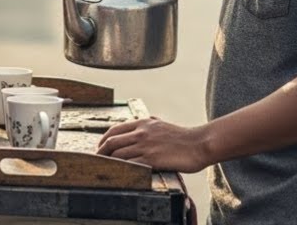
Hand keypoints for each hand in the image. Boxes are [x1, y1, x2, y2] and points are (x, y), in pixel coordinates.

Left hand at [97, 117, 212, 173]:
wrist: (200, 144)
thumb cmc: (183, 137)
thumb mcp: (162, 124)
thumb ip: (149, 124)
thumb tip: (143, 123)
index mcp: (143, 123)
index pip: (115, 130)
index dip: (104, 139)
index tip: (100, 147)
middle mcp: (141, 132)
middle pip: (112, 142)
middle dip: (101, 152)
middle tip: (96, 160)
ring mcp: (146, 146)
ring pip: (118, 154)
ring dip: (108, 162)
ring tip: (103, 169)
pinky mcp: (152, 159)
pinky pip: (130, 164)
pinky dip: (121, 169)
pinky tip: (118, 173)